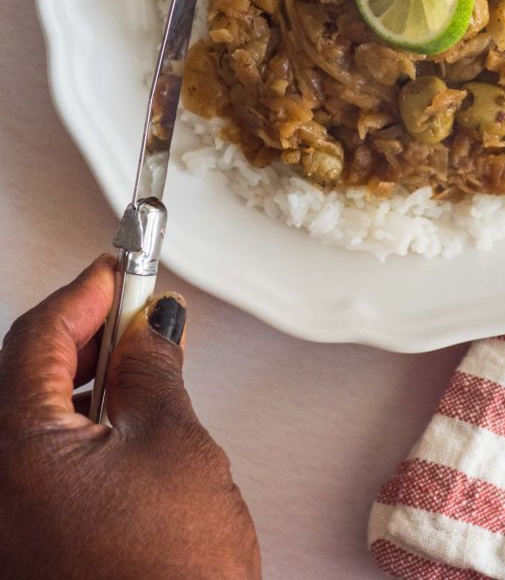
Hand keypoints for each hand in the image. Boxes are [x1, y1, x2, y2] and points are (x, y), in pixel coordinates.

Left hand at [0, 256, 260, 579]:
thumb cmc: (174, 575)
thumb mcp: (176, 444)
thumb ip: (154, 371)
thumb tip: (149, 329)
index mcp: (16, 455)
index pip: (36, 340)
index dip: (86, 292)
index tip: (119, 268)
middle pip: (25, 375)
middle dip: (83, 329)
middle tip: (131, 302)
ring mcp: (11, 520)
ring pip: (34, 414)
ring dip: (83, 373)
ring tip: (136, 352)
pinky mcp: (34, 539)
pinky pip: (43, 455)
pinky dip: (82, 419)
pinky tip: (121, 411)